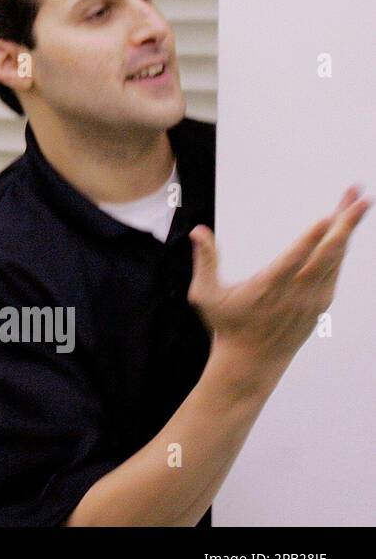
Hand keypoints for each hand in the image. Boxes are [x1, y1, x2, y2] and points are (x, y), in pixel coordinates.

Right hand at [187, 186, 369, 375]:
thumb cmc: (227, 325)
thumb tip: (198, 231)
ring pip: (335, 259)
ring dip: (347, 229)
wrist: (253, 361)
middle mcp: (297, 293)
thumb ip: (204, 261)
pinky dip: (341, 247)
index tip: (326, 218)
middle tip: (359, 198)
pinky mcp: (321, 303)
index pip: (294, 261)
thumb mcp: (205, 295)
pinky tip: (344, 231)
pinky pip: (335, 269)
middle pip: (327, 254)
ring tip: (356, 203)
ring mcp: (313, 299)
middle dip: (345, 223)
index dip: (310, 239)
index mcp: (268, 288)